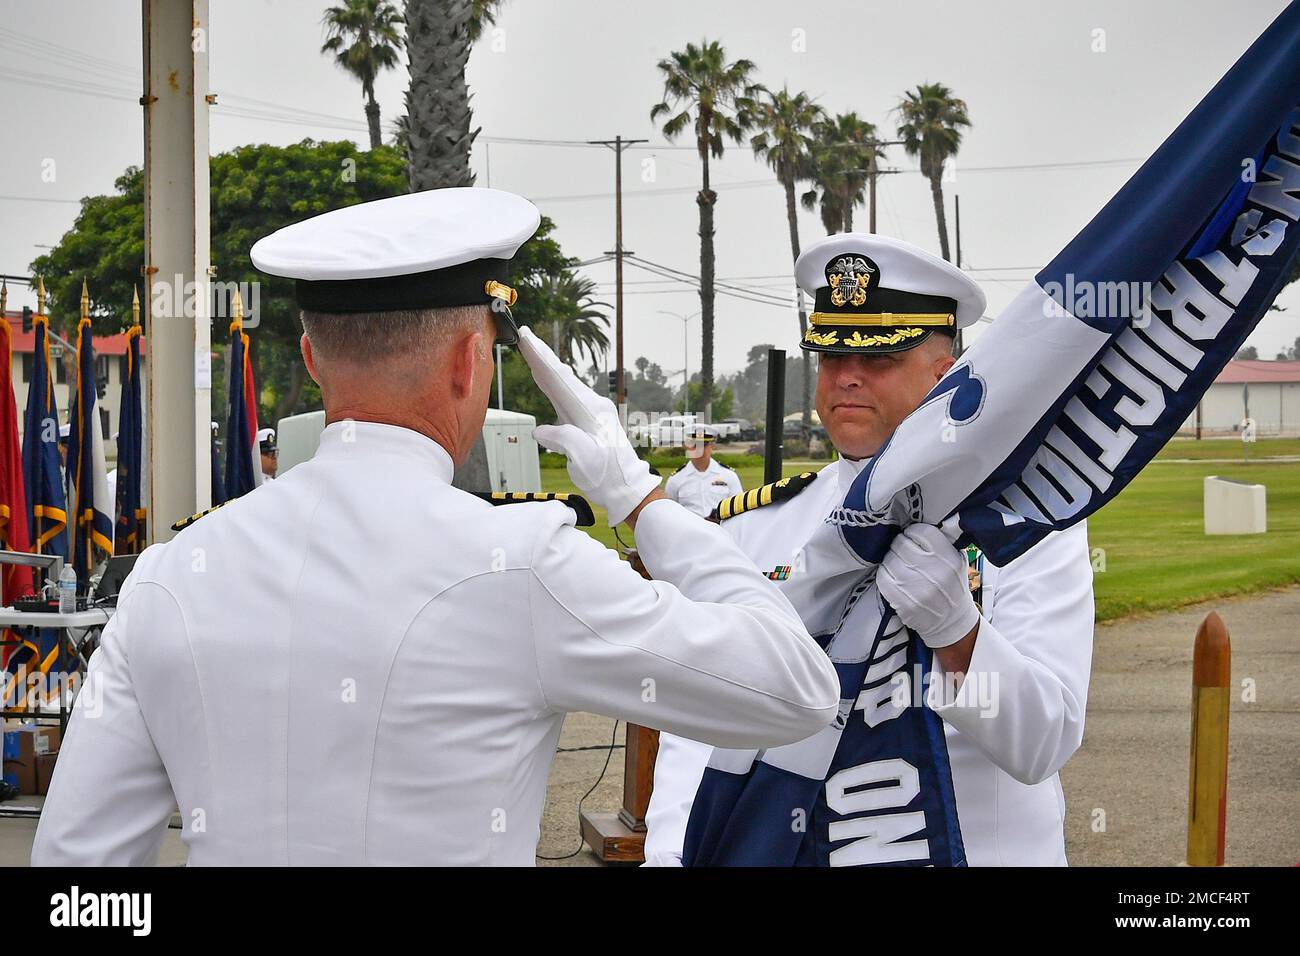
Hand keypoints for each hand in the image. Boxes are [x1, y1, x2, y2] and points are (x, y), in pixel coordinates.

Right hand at [517, 327, 660, 525]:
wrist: (627, 486)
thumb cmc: (607, 475)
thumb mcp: (583, 459)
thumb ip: (562, 439)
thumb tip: (541, 430)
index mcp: (590, 410)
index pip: (560, 380)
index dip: (541, 359)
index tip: (528, 339)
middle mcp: (591, 405)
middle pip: (561, 376)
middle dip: (542, 356)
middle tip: (526, 335)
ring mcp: (591, 411)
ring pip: (564, 384)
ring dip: (547, 367)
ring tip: (533, 350)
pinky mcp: (588, 419)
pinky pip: (566, 396)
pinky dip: (553, 383)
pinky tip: (546, 377)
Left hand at [876, 523, 979, 648]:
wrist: (951, 622)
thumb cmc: (953, 587)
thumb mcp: (958, 561)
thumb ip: (943, 542)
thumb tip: (919, 521)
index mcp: (949, 558)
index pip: (921, 531)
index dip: (913, 532)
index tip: (914, 537)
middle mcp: (933, 572)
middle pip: (901, 543)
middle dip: (900, 544)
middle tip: (904, 551)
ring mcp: (915, 587)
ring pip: (889, 558)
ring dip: (892, 559)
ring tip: (901, 565)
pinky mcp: (901, 600)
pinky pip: (882, 576)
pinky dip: (885, 573)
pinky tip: (895, 576)